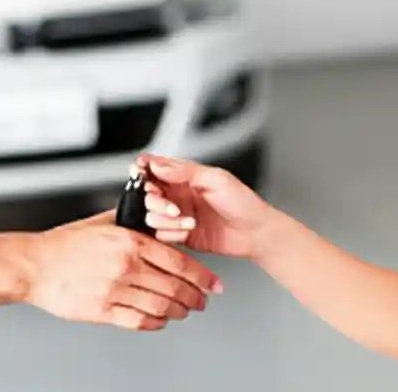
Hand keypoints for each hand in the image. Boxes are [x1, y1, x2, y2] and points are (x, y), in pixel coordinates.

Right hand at [24, 212, 222, 330]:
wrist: (34, 265)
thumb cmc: (65, 244)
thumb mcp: (103, 224)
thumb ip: (133, 223)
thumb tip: (158, 219)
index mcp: (129, 242)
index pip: (178, 262)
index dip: (202, 276)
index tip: (213, 283)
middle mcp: (125, 267)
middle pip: (174, 287)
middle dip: (195, 296)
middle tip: (204, 300)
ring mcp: (114, 291)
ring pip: (160, 306)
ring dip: (178, 311)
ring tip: (185, 311)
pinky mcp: (101, 311)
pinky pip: (138, 321)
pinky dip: (155, 323)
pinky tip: (161, 320)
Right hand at [136, 154, 276, 259]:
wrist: (255, 233)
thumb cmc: (242, 202)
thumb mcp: (216, 179)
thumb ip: (185, 171)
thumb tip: (158, 164)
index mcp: (184, 175)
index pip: (153, 167)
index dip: (143, 170)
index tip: (142, 175)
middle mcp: (177, 193)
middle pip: (147, 193)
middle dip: (156, 202)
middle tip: (174, 208)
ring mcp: (177, 214)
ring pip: (151, 215)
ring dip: (166, 220)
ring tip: (189, 221)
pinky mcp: (179, 234)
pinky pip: (160, 234)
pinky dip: (171, 234)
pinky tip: (188, 232)